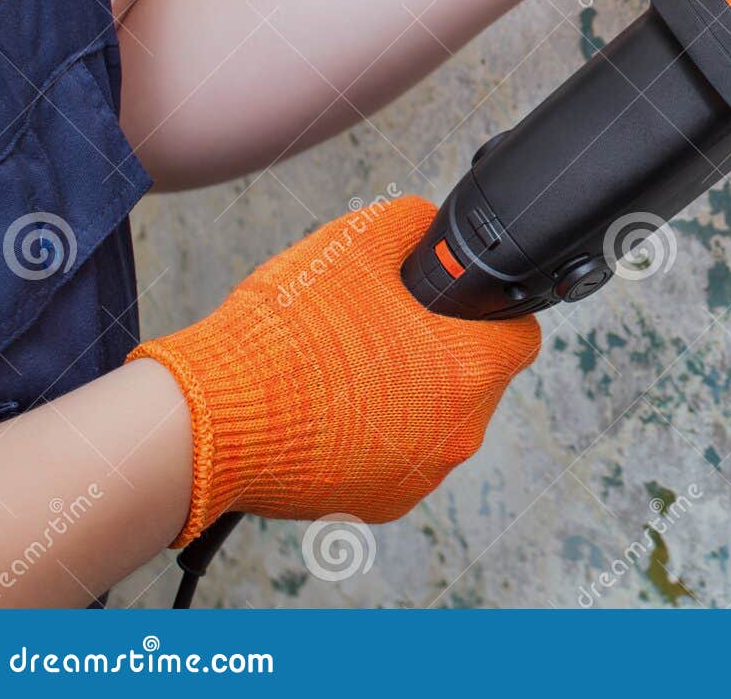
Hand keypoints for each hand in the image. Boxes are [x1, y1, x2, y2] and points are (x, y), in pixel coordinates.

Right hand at [129, 197, 538, 545]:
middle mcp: (458, 434)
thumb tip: (428, 226)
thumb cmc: (287, 333)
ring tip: (351, 368)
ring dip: (409, 396)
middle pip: (477, 381)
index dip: (492, 312)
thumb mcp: (357, 240)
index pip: (520, 336)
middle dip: (445, 353)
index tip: (459, 305)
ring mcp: (419, 477)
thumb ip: (412, 223)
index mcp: (470, 371)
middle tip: (389, 329)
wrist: (210, 419)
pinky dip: (375, 435)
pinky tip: (332, 407)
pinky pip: (396, 459)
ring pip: (436, 422)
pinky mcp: (377, 506)